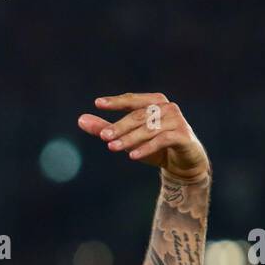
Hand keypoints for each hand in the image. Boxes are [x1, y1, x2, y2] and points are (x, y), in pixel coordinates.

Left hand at [77, 93, 208, 180]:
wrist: (184, 164)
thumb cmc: (155, 147)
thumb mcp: (128, 138)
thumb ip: (105, 129)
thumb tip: (80, 120)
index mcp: (154, 102)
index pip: (132, 100)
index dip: (116, 101)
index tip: (98, 103)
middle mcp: (167, 108)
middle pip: (139, 115)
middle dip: (120, 126)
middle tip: (103, 136)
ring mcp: (177, 120)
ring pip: (149, 128)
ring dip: (130, 138)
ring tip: (112, 148)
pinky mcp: (183, 136)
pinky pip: (162, 140)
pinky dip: (146, 147)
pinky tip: (132, 155)